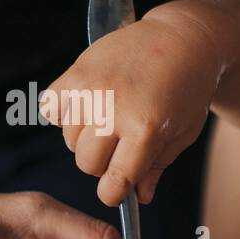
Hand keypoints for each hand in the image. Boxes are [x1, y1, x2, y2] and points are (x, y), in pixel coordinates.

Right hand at [43, 4, 221, 206]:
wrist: (182, 39)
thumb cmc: (188, 89)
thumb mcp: (182, 133)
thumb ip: (157, 166)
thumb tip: (138, 198)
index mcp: (145, 130)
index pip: (115, 181)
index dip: (114, 193)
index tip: (116, 191)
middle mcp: (113, 110)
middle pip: (87, 164)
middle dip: (102, 164)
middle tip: (120, 147)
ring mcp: (90, 90)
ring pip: (69, 140)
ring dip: (86, 138)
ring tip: (109, 120)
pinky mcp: (75, 72)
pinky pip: (51, 110)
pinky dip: (65, 112)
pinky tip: (89, 105)